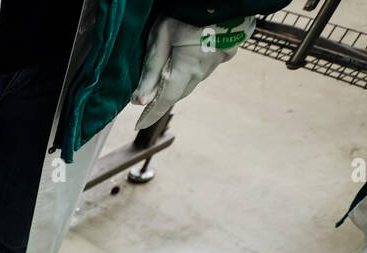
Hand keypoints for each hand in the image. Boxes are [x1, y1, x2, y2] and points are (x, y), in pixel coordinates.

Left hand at [133, 17, 254, 129]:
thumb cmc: (185, 14)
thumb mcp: (160, 39)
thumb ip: (150, 71)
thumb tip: (139, 101)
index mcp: (184, 70)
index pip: (164, 101)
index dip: (151, 114)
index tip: (139, 124)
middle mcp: (202, 71)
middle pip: (178, 93)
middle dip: (163, 98)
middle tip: (149, 99)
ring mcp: (216, 63)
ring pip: (193, 81)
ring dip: (179, 84)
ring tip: (167, 79)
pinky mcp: (227, 53)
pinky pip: (205, 69)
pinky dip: (193, 71)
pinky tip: (188, 62)